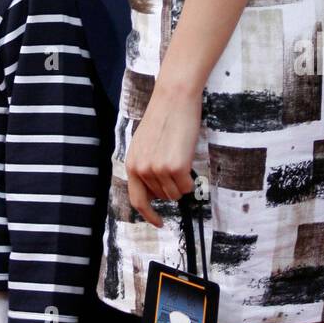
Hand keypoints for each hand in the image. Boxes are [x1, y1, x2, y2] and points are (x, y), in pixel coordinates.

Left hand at [126, 75, 201, 226]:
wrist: (174, 98)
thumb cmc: (163, 119)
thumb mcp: (144, 145)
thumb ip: (144, 167)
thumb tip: (154, 191)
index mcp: (132, 164)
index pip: (137, 201)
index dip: (149, 215)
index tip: (159, 223)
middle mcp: (142, 170)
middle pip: (162, 197)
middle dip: (171, 185)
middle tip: (175, 162)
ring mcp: (158, 169)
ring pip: (176, 194)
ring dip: (182, 182)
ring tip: (180, 157)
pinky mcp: (175, 167)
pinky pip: (187, 186)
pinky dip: (191, 178)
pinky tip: (187, 158)